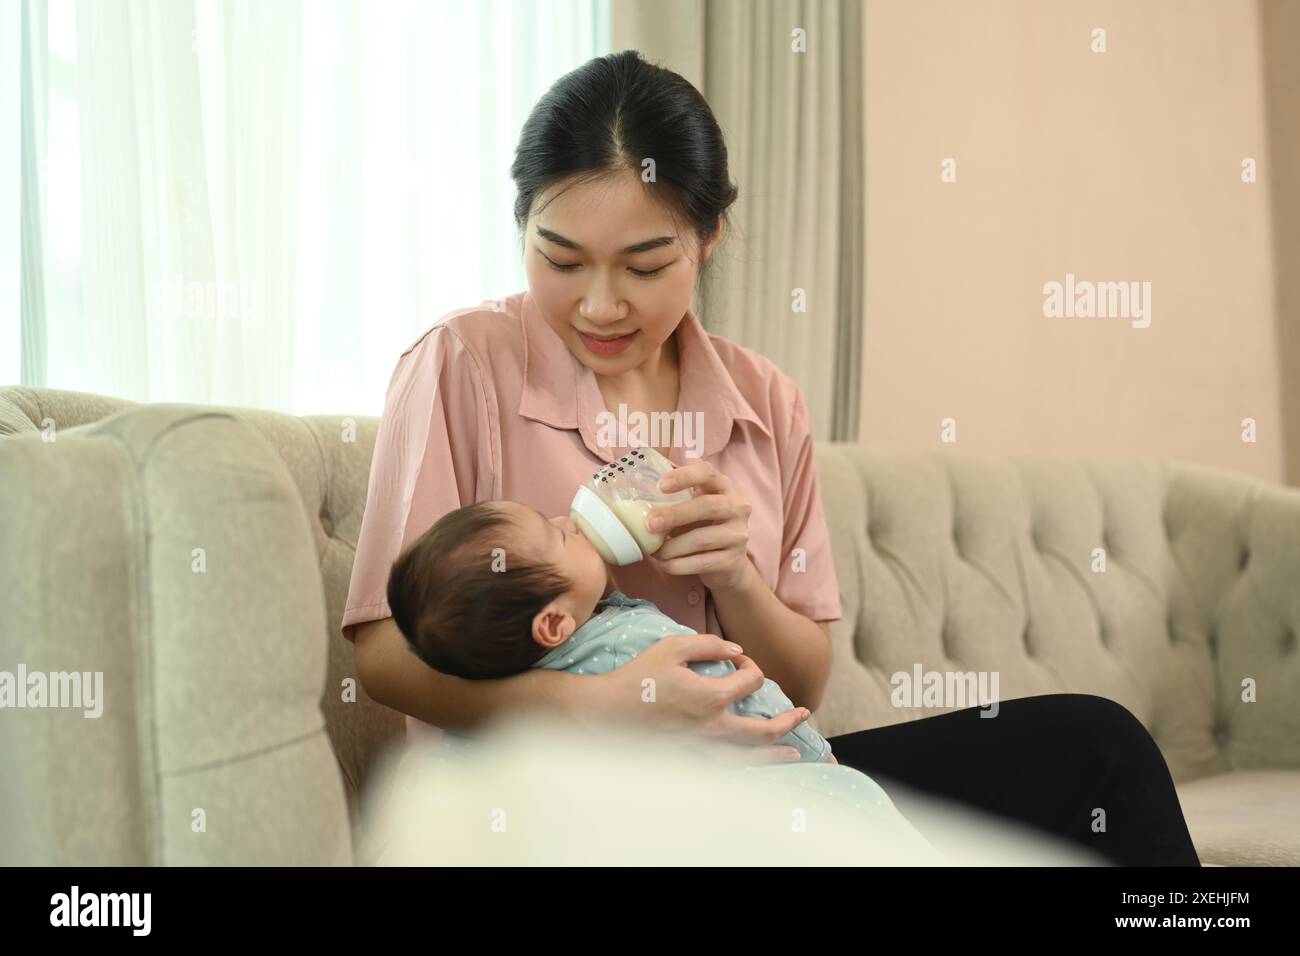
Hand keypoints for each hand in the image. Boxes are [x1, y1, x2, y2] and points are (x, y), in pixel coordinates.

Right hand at [590, 633, 810, 764]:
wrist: (606, 713)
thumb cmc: (639, 676)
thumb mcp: (672, 646)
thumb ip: (709, 644)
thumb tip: (738, 651)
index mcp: (711, 697)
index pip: (751, 682)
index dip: (753, 668)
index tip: (743, 664)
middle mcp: (713, 728)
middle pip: (763, 730)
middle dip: (788, 722)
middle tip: (803, 714)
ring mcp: (701, 749)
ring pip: (748, 758)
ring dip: (774, 755)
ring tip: (791, 754)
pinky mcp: (689, 762)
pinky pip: (725, 771)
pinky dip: (745, 771)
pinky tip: (753, 768)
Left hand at [648, 460, 752, 592]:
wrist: (729, 564)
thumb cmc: (703, 527)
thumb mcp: (694, 506)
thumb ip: (674, 498)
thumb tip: (635, 498)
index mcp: (723, 487)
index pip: (707, 472)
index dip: (684, 476)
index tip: (660, 486)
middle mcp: (737, 508)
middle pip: (708, 506)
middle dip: (675, 515)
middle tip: (650, 525)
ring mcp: (738, 535)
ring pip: (703, 539)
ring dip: (673, 547)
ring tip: (655, 551)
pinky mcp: (733, 560)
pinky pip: (702, 563)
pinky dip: (679, 564)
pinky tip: (665, 564)